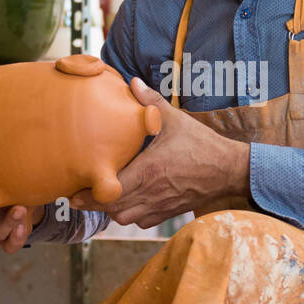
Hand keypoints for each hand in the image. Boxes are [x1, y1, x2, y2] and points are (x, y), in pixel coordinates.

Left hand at [68, 77, 250, 228]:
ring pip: (124, 218)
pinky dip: (129, 215)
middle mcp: (151, 192)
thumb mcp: (176, 120)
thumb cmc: (203, 145)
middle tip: (76, 195)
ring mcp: (160, 205)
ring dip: (110, 210)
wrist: (229, 170)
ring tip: (100, 198)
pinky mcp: (169, 213)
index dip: (88, 194)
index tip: (73, 189)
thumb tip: (132, 82)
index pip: (109, 190)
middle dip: (91, 204)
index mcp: (148, 171)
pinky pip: (141, 222)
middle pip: (111, 208)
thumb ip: (151, 103)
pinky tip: (126, 202)